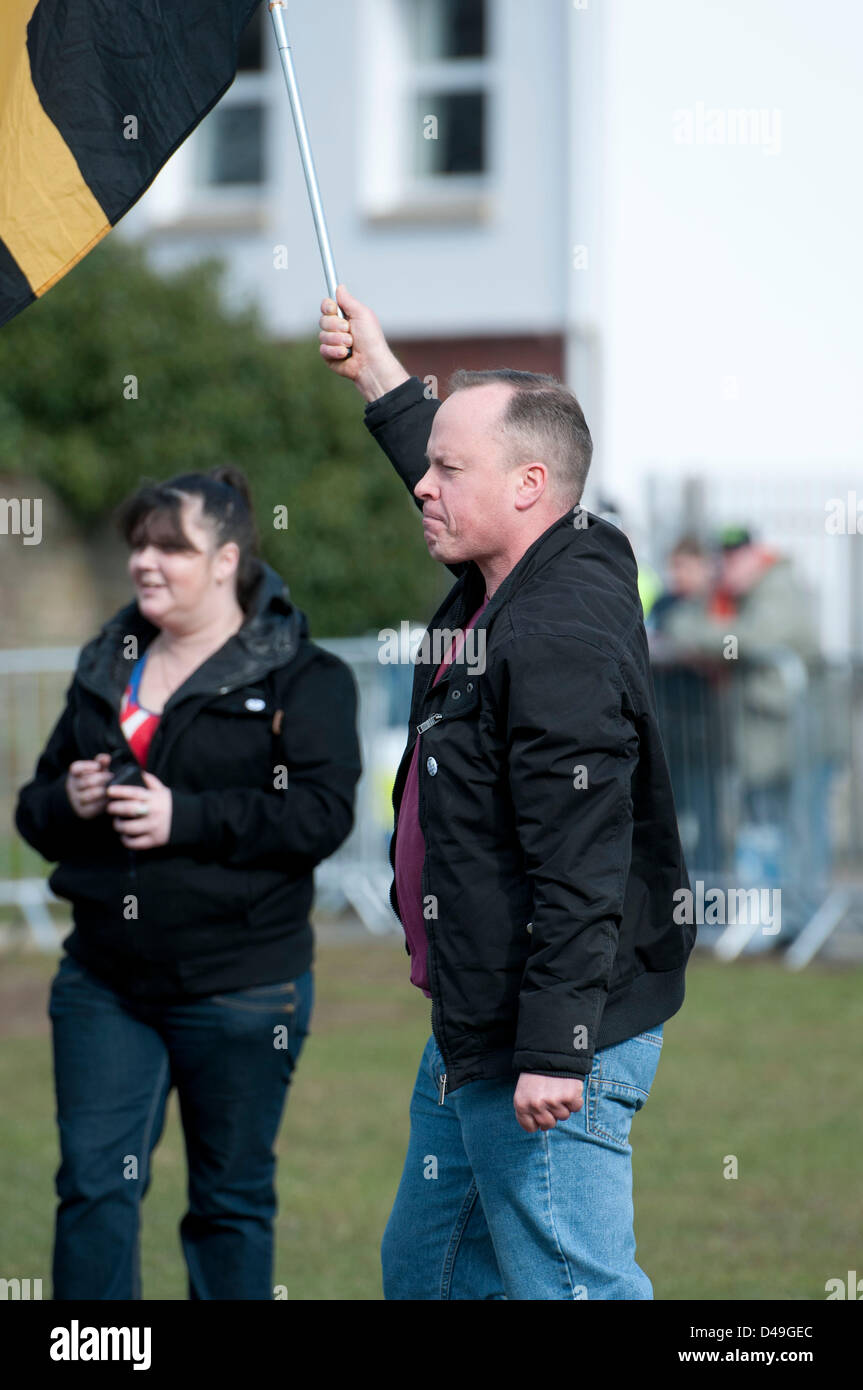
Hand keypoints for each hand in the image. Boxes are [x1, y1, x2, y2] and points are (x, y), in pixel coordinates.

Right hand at [65, 753, 112, 818]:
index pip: (76, 768)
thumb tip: (106, 757)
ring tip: (111, 787)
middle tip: (110, 776)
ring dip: (103, 790)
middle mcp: (73, 787)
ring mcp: (76, 799)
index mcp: (74, 775)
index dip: (87, 766)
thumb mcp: (97, 771)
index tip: (98, 766)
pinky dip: (103, 802)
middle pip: (86, 781)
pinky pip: (94, 806)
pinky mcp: (83, 811)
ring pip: (90, 794)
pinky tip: (109, 798)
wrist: (86, 802)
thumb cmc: (94, 782)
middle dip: (101, 778)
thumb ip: (101, 763)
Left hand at [107, 771, 172, 848]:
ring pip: (128, 828)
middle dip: (114, 808)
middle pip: (128, 810)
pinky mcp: (154, 840)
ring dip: (118, 825)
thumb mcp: (163, 790)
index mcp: (154, 798)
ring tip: (117, 822)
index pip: (134, 793)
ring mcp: (153, 827)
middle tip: (110, 808)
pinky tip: (125, 835)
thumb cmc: (172, 804)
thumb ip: (150, 781)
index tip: (109, 790)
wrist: (192, 820)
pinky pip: (134, 843)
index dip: (120, 791)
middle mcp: (153, 812)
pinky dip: (126, 840)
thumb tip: (136, 772)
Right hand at [319, 284, 409, 401]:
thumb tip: (340, 286)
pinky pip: (322, 349)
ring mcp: (332, 343)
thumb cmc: (371, 339)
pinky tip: (345, 355)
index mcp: (345, 317)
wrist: (371, 363)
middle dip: (335, 326)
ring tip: (350, 345)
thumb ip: (348, 300)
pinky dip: (335, 351)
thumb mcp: (362, 314)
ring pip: (322, 335)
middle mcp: (337, 329)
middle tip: (349, 330)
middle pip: (322, 320)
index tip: (334, 309)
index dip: (328, 307)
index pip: (326, 306)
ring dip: (338, 340)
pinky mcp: (329, 356)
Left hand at [514, 1073, 584, 1132]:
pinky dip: (575, 1099)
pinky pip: (576, 1108)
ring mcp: (553, 1101)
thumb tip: (542, 1128)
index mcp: (521, 1104)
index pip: (530, 1127)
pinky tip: (568, 1087)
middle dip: (552, 1114)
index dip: (537, 1121)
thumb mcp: (525, 1090)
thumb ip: (529, 1110)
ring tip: (558, 1088)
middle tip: (551, 1097)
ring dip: (564, 1105)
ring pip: (563, 1116)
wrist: (551, 1051)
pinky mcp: (569, 1096)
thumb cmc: (537, 1073)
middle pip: (548, 1125)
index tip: (541, 1111)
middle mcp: (536, 1104)